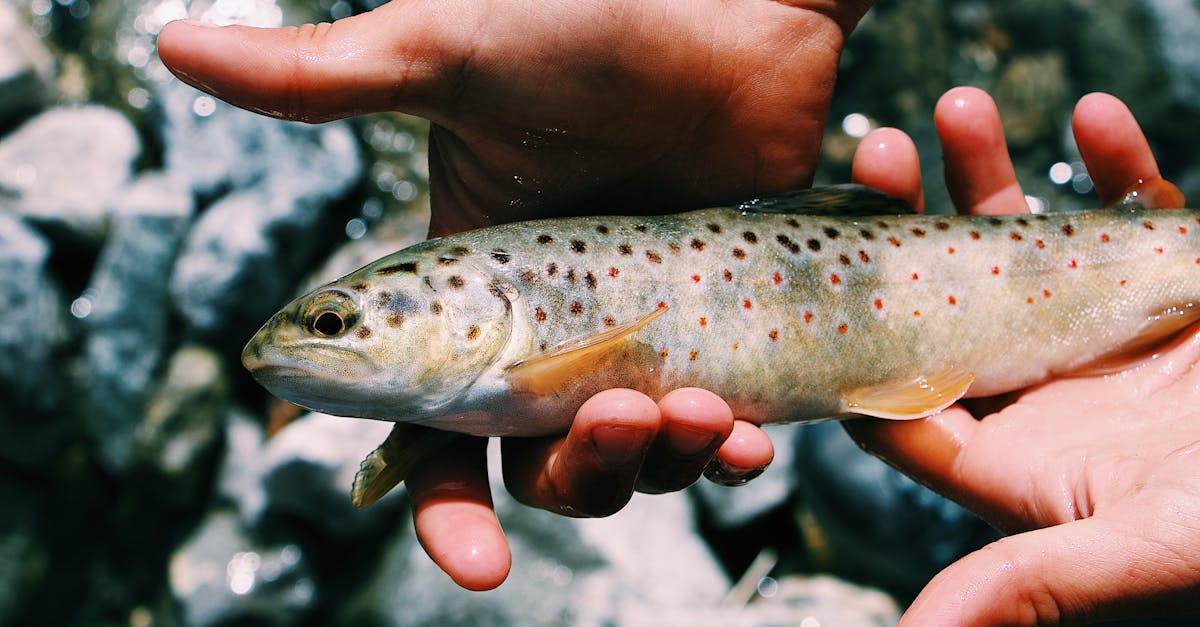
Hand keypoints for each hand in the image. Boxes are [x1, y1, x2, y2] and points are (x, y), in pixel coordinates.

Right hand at [158, 1, 872, 589]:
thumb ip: (324, 76)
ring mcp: (640, 329)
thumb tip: (167, 40)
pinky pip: (719, 423)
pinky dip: (732, 447)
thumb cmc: (587, 16)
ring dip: (659, 463)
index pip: (438, 431)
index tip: (475, 563)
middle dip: (575, 477)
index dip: (447, 507)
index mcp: (470, 293)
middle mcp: (549, 327)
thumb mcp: (448, 52)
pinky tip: (750, 433)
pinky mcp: (719, 320)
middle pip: (541, 465)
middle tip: (612, 422)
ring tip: (700, 414)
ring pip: (632, 456)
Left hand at [847, 86, 1199, 624]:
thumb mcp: (1145, 548)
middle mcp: (1044, 392)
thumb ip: (1034, 582)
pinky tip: (1095, 118)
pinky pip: (1133, 215)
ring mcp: (1104, 335)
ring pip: (1025, 244)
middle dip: (908, 224)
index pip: (902, 399)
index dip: (855, 340)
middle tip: (872, 153)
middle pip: (946, 300)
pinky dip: (1118, 166)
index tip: (822, 267)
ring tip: (955, 111)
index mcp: (1015, 459)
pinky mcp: (1172, 289)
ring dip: (992, 176)